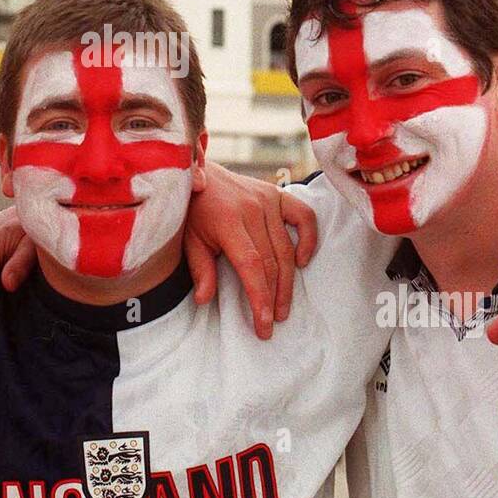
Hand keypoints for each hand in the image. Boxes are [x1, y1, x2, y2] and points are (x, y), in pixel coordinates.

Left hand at [184, 162, 318, 338]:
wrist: (197, 174)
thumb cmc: (193, 211)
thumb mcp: (189, 240)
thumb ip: (200, 269)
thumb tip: (204, 300)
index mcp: (228, 220)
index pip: (252, 265)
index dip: (260, 296)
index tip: (264, 324)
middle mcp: (252, 209)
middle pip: (272, 261)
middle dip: (274, 297)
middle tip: (273, 322)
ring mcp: (267, 199)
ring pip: (286, 248)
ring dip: (288, 281)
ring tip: (283, 306)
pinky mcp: (277, 194)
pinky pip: (304, 216)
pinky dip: (308, 239)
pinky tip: (301, 262)